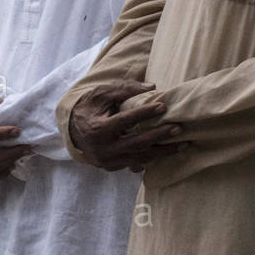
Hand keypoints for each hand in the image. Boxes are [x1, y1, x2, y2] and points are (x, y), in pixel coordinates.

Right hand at [67, 81, 186, 171]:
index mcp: (97, 128)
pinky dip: (151, 159)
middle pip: (137, 143)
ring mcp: (107, 160)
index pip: (124, 120)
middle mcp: (103, 148)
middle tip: (178, 128)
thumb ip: (123, 89)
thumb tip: (151, 87)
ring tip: (182, 145)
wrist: (72, 131)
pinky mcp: (112, 167)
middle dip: (160, 136)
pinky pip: (135, 164)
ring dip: (163, 152)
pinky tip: (166, 153)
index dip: (144, 113)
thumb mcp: (101, 95)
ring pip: (140, 158)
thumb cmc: (89, 109)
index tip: (162, 106)